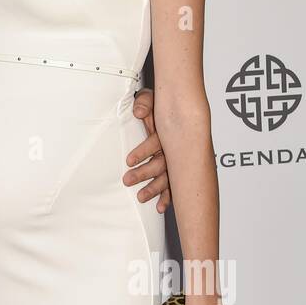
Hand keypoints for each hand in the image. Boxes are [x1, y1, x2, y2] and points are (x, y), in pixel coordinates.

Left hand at [124, 88, 170, 212]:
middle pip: (161, 162)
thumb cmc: (158, 104)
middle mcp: (174, 146)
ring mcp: (177, 158)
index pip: (156, 142)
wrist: (173, 107)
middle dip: (144, 172)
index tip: (129, 160)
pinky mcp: (178, 168)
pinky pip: (174, 184)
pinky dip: (168, 196)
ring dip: (155, 187)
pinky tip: (160, 207)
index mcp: (167, 130)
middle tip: (127, 180)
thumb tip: (138, 111)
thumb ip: (145, 102)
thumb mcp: (151, 97)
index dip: (143, 151)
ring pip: (168, 176)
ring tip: (141, 197)